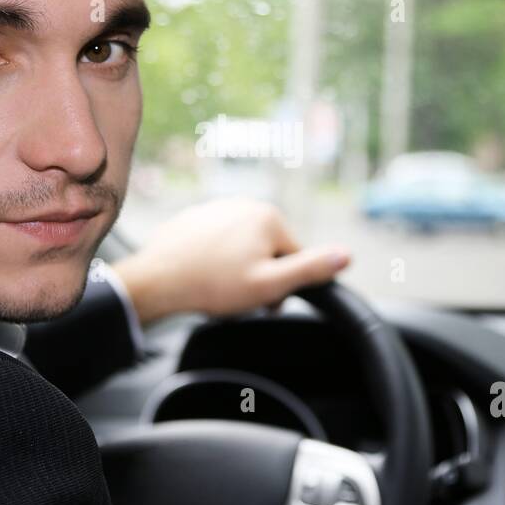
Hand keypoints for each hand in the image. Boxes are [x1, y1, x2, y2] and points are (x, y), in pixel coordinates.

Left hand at [111, 198, 350, 324]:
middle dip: (260, 275)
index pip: (294, 257)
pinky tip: (203, 275)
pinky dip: (215, 260)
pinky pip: (219, 243)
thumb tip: (346, 255)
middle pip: (269, 250)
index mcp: (269, 217)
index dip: (283, 285)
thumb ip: (310, 269)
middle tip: (238, 297)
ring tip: (218, 287)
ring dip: (238, 269)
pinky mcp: (197, 218)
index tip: (264, 300)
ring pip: (243, 248)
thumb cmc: (213, 284)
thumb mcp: (270, 284)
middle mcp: (245, 204)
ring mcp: (218, 208)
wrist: (158, 280)